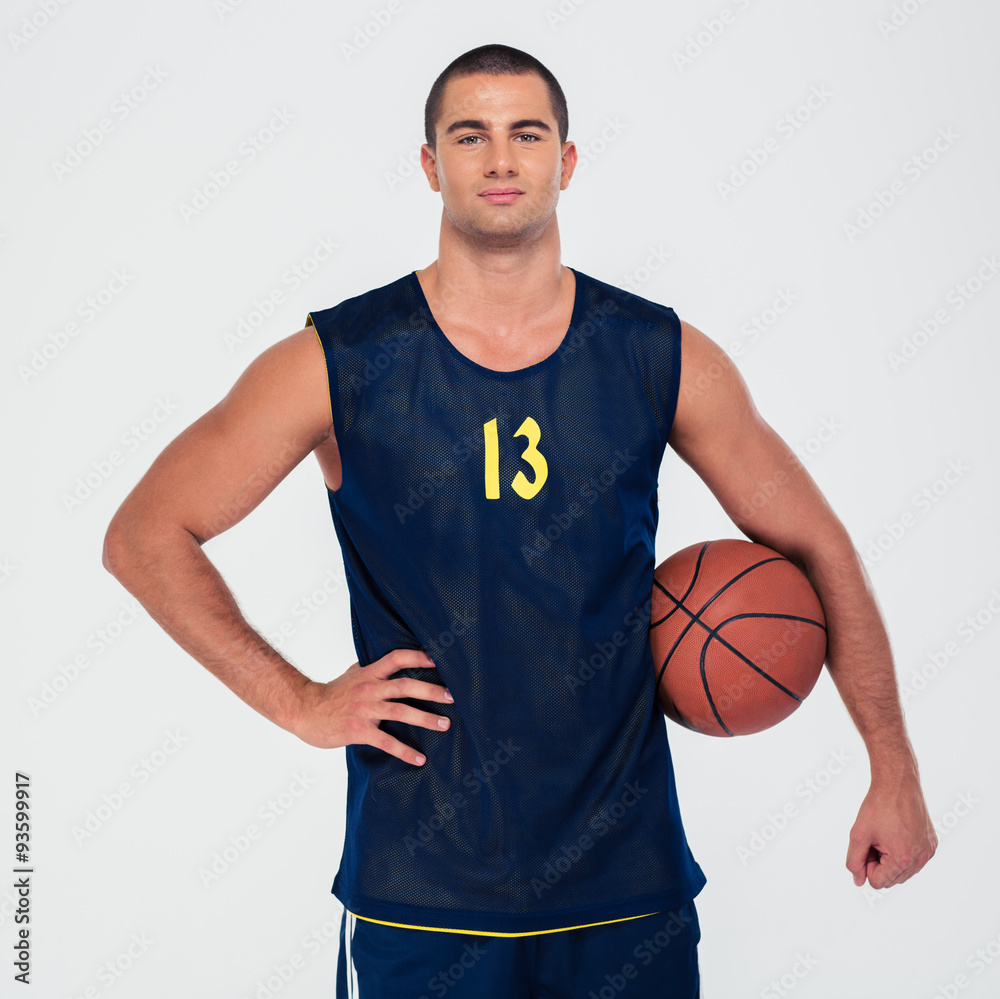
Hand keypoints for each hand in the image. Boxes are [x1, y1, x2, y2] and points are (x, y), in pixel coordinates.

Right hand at [288, 648, 452, 764]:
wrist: (305, 711)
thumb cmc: (331, 694)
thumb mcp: (352, 674)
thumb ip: (372, 668)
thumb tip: (390, 661)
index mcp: (369, 673)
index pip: (397, 658)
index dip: (418, 656)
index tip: (439, 659)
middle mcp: (369, 688)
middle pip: (405, 685)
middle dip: (431, 690)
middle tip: (453, 696)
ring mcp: (364, 710)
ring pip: (400, 711)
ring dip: (425, 718)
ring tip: (445, 724)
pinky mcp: (359, 731)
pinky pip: (386, 742)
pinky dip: (405, 751)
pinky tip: (420, 759)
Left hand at [846, 768, 937, 888]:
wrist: (897, 783)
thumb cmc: (878, 806)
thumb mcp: (858, 834)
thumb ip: (854, 861)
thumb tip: (858, 881)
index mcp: (903, 859)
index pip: (878, 882)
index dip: (866, 865)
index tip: (867, 845)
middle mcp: (920, 859)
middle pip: (892, 880)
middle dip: (879, 863)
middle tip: (875, 838)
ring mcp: (928, 852)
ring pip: (903, 872)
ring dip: (890, 859)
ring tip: (885, 835)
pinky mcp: (932, 844)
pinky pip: (914, 860)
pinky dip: (903, 852)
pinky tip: (897, 833)